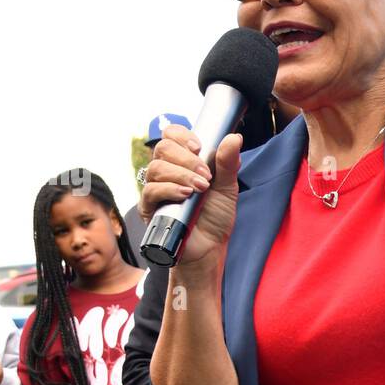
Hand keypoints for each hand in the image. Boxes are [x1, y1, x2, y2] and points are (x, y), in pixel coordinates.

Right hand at [140, 126, 241, 269]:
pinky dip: (169, 189)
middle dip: (187, 158)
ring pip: (156, 167)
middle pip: (163, 148)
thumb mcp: (227, 188)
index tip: (199, 148)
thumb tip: (235, 137)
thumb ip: (228, 163)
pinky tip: (185, 195)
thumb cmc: (215, 218)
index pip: (172, 136)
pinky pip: (151, 190)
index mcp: (183, 162)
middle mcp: (167, 172)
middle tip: (206, 176)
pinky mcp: (150, 208)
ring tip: (200, 188)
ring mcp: (156, 189)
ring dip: (181, 174)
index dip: (183, 136)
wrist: (209, 248)